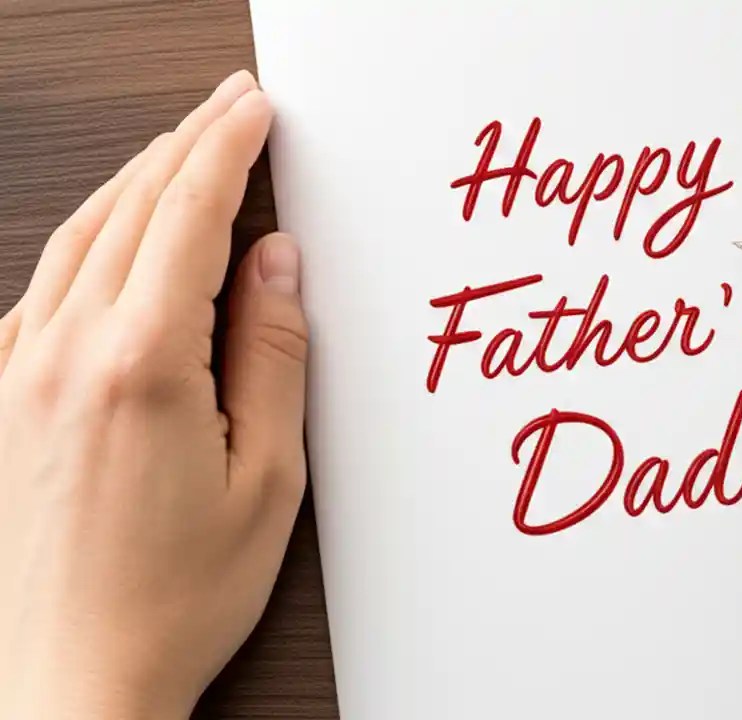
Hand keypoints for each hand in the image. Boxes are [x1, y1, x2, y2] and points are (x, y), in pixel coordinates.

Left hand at [0, 71, 308, 717]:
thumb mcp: (267, 479)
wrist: (67, 681)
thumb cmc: (172, 597)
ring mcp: (17, 371)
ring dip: (135, 180)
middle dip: (187, 143)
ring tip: (181, 150)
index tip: (256, 110)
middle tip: (232, 108)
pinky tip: (108, 236)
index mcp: (141, 364)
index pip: (189, 215)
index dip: (229, 148)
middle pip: (130, 208)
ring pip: (78, 234)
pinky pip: (42, 283)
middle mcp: (63, 351)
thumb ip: (274, 355)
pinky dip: (87, 235)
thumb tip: (278, 264)